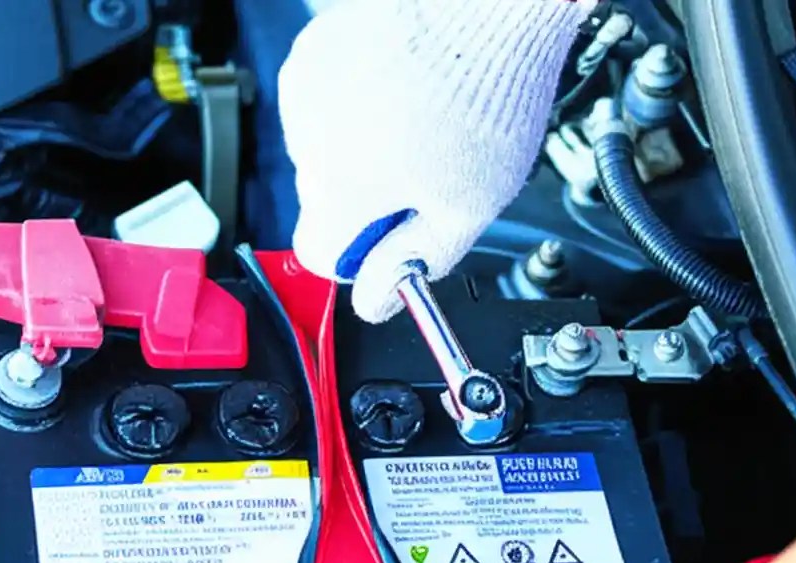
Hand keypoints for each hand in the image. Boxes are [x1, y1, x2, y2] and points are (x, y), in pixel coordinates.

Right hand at [280, 0, 593, 321]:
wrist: (488, 6)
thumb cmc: (485, 91)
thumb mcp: (466, 206)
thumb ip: (416, 261)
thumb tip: (377, 299)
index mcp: (341, 188)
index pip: (321, 256)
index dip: (364, 257)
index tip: (396, 238)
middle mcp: (309, 139)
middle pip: (326, 201)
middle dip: (370, 197)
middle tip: (429, 172)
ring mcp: (307, 90)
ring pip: (325, 150)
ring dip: (361, 147)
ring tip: (421, 121)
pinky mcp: (314, 52)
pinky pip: (324, 101)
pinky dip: (356, 103)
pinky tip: (402, 89)